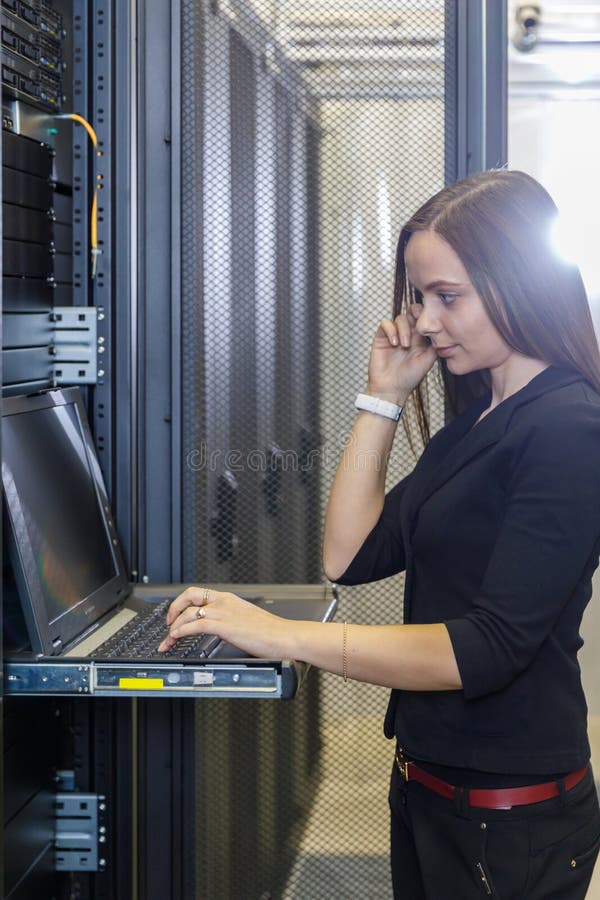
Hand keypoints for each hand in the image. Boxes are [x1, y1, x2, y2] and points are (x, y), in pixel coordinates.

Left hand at [157, 586, 285, 657]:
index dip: (184, 602)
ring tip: (168, 639)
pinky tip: (175, 638)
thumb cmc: (272, 632)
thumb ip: (234, 621)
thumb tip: (226, 630)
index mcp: (230, 599)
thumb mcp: (248, 620)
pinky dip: (181, 631)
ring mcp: (224, 612)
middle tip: (168, 622)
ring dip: (173, 626)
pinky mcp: (225, 626)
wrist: (285, 636)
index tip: (177, 614)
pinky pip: (195, 625)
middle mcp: (225, 602)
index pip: (200, 593)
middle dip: (174, 608)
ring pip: (188, 612)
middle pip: (189, 595)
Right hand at [366, 306, 436, 401]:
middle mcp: (407, 334)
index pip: (422, 319)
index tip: (429, 319)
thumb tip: (440, 331)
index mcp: (419, 338)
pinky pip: (385, 324)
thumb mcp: (428, 361)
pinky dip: (391, 330)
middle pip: (411, 313)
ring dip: (404, 329)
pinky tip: (394, 343)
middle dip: (415, 312)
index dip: (425, 315)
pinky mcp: (381, 338)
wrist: (392, 388)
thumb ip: (434, 345)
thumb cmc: (409, 377)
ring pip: (400, 318)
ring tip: (404, 345)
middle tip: (418, 321)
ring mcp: (394, 335)